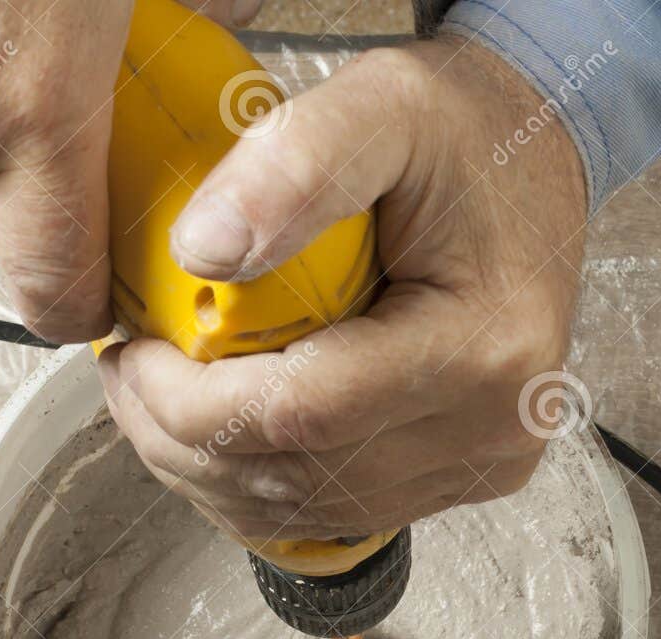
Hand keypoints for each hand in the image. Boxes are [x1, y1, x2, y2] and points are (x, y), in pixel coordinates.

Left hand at [99, 37, 587, 542]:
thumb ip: (292, 168)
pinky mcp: (466, 476)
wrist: (533, 159)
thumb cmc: (461, 131)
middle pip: (295, 476)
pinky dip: (257, 484)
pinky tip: (217, 432)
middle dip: (182, 439)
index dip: (188, 402)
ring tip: (158, 400)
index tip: (132, 351)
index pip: (299, 416)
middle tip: (127, 374)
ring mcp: (484, 462)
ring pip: (305, 508)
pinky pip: (335, 510)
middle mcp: (495, 428)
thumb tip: (200, 255)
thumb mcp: (381, 106)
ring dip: (210, 469)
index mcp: (481, 349)